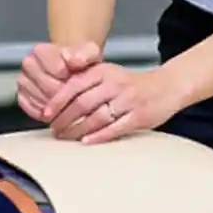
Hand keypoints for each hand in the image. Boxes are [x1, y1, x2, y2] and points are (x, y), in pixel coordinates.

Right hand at [16, 42, 100, 121]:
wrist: (71, 69)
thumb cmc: (80, 61)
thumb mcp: (90, 53)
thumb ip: (85, 54)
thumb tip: (75, 61)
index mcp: (41, 50)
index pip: (58, 70)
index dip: (72, 78)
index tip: (79, 80)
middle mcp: (28, 63)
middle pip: (48, 87)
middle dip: (65, 94)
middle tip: (76, 97)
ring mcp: (23, 81)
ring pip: (40, 99)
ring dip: (56, 106)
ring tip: (69, 104)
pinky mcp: (21, 96)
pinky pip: (32, 109)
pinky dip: (46, 113)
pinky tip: (58, 111)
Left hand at [43, 63, 186, 143]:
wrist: (166, 87)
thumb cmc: (132, 84)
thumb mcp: (108, 73)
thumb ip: (85, 82)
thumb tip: (56, 100)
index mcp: (104, 70)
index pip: (73, 85)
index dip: (57, 101)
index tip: (46, 114)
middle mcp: (115, 83)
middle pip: (82, 103)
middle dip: (64, 119)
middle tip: (55, 130)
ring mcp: (128, 99)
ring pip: (96, 117)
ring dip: (78, 130)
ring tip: (67, 138)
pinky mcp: (139, 115)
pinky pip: (115, 128)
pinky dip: (98, 136)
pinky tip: (87, 141)